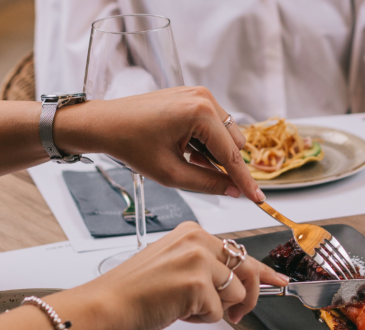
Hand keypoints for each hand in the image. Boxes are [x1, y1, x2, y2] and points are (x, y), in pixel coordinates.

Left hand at [54, 87, 264, 202]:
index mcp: (200, 113)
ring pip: (227, 135)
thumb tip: (234, 192)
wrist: (106, 123)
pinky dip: (207, 143)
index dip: (245, 181)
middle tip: (203, 177)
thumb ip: (208, 184)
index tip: (259, 199)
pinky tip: (188, 151)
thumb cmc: (131, 144)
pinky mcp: (194, 97)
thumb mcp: (171, 173)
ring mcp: (200, 95)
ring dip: (215, 153)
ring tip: (188, 161)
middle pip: (235, 143)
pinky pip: (215, 126)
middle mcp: (205, 98)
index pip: (232, 155)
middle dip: (225, 164)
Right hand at [72, 222, 286, 329]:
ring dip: (215, 310)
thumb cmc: (134, 292)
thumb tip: (240, 285)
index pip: (239, 251)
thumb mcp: (175, 266)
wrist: (105, 306)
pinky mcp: (197, 285)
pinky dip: (201, 320)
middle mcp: (198, 241)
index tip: (277, 280)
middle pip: (247, 271)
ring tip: (184, 307)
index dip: (261, 271)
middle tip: (237, 315)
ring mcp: (199, 261)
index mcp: (192, 232)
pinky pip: (218, 313)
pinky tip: (177, 312)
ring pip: (236, 294)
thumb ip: (207, 268)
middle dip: (248, 298)